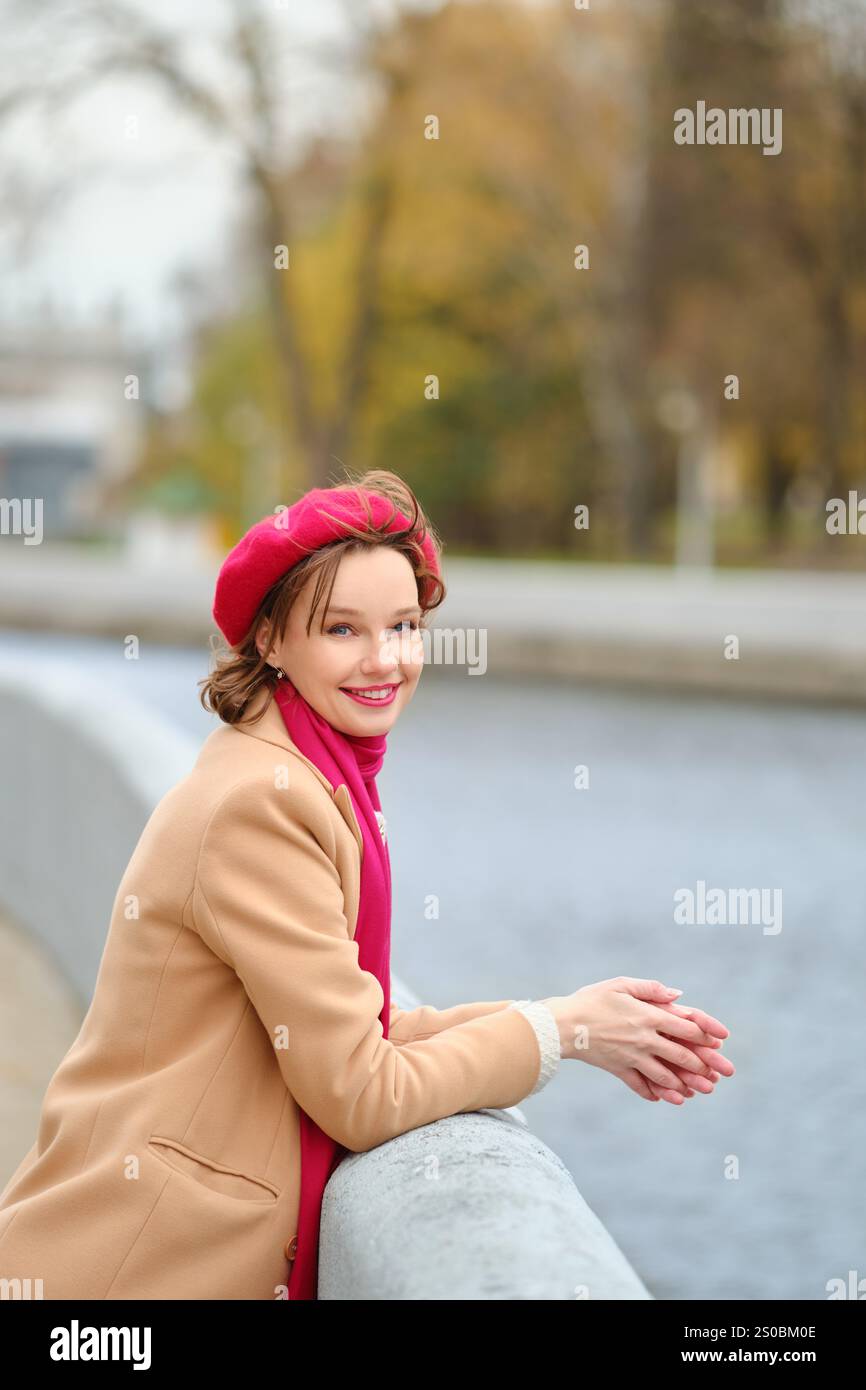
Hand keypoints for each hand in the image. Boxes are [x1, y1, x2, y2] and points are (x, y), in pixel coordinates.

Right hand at [542, 977, 726, 1103]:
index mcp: (648, 1015)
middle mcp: (644, 1039)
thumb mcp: (620, 984)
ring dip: (684, 1084)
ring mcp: (633, 1057)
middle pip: (680, 1055)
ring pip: (665, 1075)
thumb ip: (651, 988)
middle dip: (703, 1065)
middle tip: (719, 1075)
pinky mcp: (619, 1069)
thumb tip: (678, 995)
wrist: (562, 1025)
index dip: (705, 1035)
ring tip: (699, 1091)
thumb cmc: (591, 999)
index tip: (719, 1042)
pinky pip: (640, 1085)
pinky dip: (653, 1093)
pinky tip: (665, 1098)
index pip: (685, 1027)